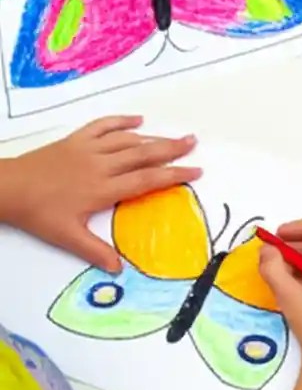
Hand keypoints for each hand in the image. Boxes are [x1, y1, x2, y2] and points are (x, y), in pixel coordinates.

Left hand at [0, 116, 198, 272]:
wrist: (7, 188)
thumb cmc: (38, 213)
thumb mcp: (67, 237)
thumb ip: (96, 251)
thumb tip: (119, 269)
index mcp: (102, 188)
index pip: (146, 180)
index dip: (173, 175)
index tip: (195, 172)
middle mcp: (101, 165)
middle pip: (143, 154)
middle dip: (171, 150)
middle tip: (193, 144)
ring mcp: (88, 149)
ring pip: (128, 140)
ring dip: (154, 137)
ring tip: (176, 137)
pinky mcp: (75, 140)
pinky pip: (103, 126)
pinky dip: (121, 121)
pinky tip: (137, 120)